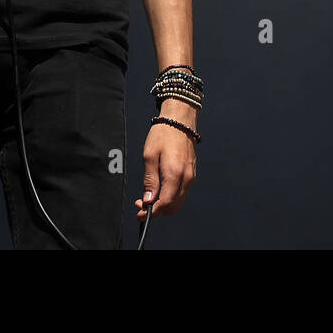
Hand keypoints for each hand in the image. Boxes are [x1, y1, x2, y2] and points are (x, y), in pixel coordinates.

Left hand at [134, 103, 197, 218]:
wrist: (179, 120)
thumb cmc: (164, 134)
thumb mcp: (149, 156)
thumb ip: (150, 181)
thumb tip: (148, 200)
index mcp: (175, 173)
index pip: (165, 203)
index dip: (152, 212)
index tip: (141, 213)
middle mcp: (186, 177)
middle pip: (174, 207)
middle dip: (158, 211)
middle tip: (142, 207)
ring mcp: (191, 175)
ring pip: (179, 202)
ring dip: (164, 206)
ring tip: (149, 199)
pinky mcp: (191, 173)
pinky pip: (182, 193)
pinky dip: (171, 198)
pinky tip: (160, 192)